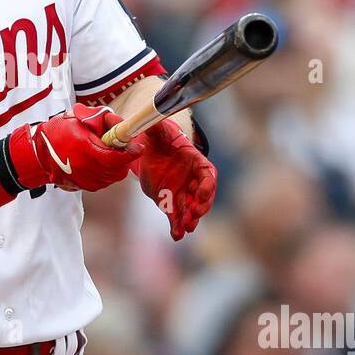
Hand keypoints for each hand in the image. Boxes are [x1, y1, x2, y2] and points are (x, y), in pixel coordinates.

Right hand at [7, 105, 142, 191]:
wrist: (38, 154)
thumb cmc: (56, 134)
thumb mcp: (79, 119)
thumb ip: (102, 119)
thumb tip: (119, 123)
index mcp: (86, 150)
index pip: (116, 157)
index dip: (130, 152)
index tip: (138, 147)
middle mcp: (87, 168)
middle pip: (119, 168)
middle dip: (123, 158)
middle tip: (118, 147)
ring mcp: (86, 180)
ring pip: (114, 176)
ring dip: (116, 165)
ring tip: (105, 152)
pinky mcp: (85, 186)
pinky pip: (105, 181)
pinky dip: (107, 172)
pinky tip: (98, 161)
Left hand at [133, 118, 216, 240]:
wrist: (147, 151)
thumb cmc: (157, 138)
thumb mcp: (156, 130)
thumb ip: (155, 126)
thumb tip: (150, 119)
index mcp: (193, 160)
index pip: (207, 174)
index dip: (207, 184)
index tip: (202, 192)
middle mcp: (192, 179)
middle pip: (203, 195)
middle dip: (201, 206)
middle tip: (194, 215)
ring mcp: (183, 192)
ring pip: (191, 209)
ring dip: (191, 219)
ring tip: (187, 228)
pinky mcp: (171, 203)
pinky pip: (176, 217)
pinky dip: (178, 227)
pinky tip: (177, 235)